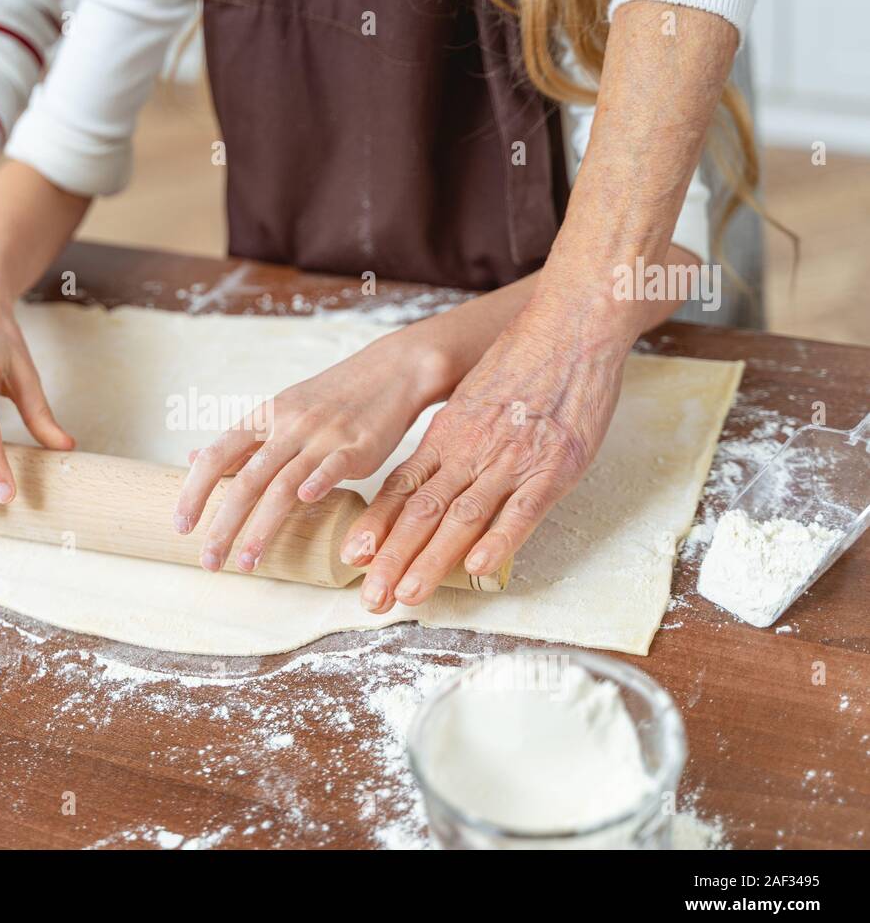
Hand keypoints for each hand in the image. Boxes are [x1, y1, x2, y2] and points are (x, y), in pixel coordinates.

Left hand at [173, 323, 454, 573]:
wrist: (389, 372)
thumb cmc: (330, 398)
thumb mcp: (278, 410)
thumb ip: (241, 442)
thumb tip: (194, 459)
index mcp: (263, 418)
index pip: (218, 456)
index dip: (195, 491)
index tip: (181, 525)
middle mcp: (287, 426)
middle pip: (247, 480)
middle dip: (223, 525)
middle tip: (209, 561)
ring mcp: (322, 435)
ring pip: (284, 483)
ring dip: (262, 527)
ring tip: (247, 562)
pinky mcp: (357, 445)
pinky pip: (334, 465)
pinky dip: (319, 481)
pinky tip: (306, 503)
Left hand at [345, 300, 627, 612]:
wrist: (569, 324)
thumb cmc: (522, 361)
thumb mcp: (472, 398)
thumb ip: (453, 438)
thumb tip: (431, 474)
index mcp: (448, 436)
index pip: (402, 490)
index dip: (377, 527)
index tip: (352, 558)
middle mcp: (470, 451)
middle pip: (421, 512)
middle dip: (392, 559)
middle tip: (370, 597)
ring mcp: (511, 460)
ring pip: (462, 517)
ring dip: (431, 559)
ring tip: (407, 594)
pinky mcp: (553, 466)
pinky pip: (522, 509)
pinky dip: (498, 540)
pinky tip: (475, 566)